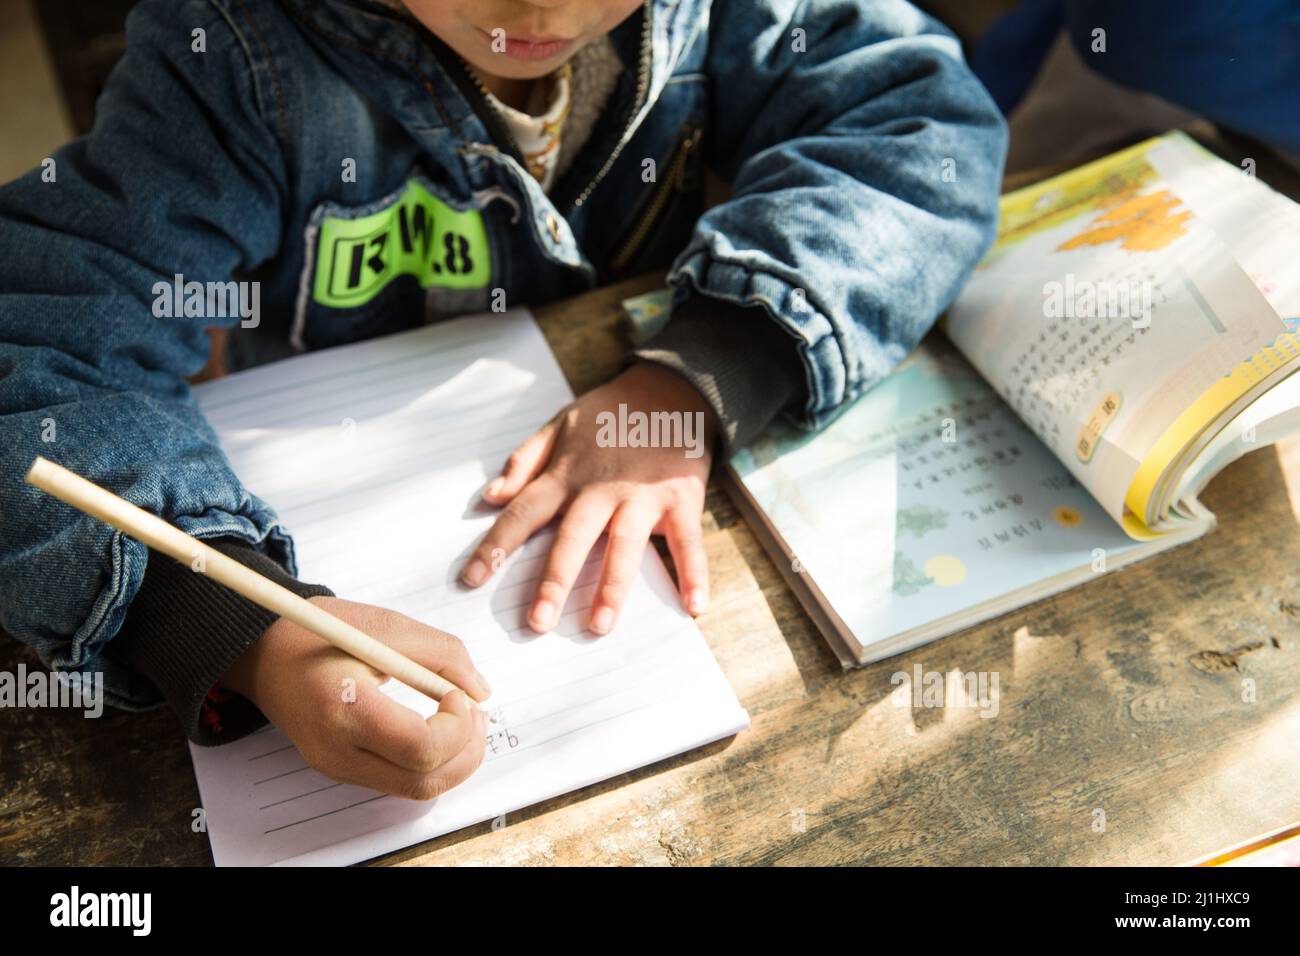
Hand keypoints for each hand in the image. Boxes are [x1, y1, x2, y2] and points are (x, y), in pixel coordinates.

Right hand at [222, 597, 490, 799]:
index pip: (418, 747)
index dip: (456, 726)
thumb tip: (480, 691)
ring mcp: (336, 766)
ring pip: (415, 789)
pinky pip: (399, 781)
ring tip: (464, 720)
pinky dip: (430, 762)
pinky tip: (438, 730)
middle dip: (466, 751)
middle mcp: (336, 749)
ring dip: (454, 761)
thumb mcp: (385, 626)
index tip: (459, 695)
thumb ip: (441, 654)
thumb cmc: (318, 632)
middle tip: (476, 714)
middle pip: (422, 781)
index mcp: (343, 706)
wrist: (263, 653)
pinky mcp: (341, 769)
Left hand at [460, 362, 716, 634]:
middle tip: (537, 622)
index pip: (523, 513)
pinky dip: (693, 572)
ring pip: (625, 545)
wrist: (672, 388)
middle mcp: (600, 488)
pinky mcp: (680, 499)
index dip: (496, 546)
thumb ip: (525, 461)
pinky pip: (687, 541)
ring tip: (599, 625)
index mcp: (566, 474)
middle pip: (573, 538)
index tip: (472, 579)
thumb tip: (490, 496)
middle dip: (554, 580)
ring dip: (613, 587)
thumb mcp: (560, 424)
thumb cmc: (610, 413)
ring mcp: (642, 495)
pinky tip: (693, 604)